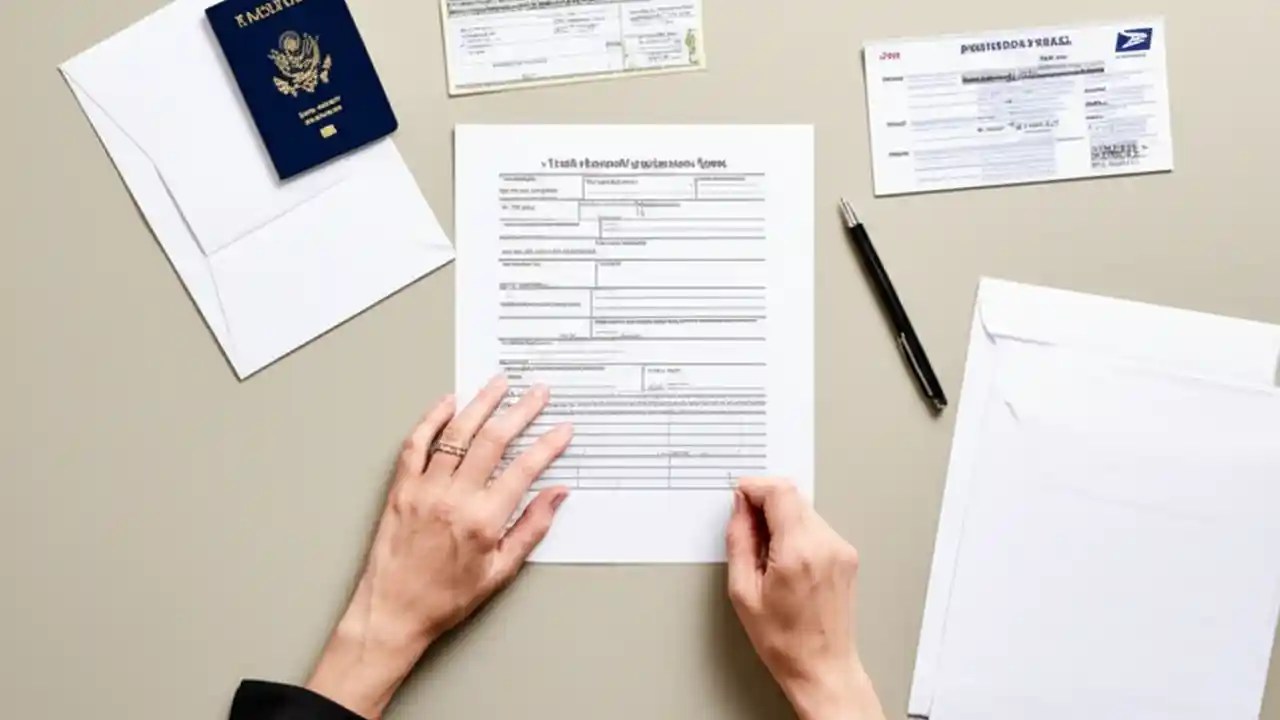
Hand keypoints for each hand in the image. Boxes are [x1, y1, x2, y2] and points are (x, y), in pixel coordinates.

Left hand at [305, 376, 571, 718]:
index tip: (562, 429)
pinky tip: (448, 403)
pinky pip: (417, 443)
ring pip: (457, 433)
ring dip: (481, 403)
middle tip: (537, 393)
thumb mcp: (499, 572)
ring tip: (498, 384)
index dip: (548, 444)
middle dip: (520, 411)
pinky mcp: (401, 488)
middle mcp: (453, 498)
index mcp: (482, 520)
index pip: (524, 469)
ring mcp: (424, 489)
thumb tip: (555, 496)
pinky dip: (432, 418)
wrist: (392, 612)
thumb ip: (530, 529)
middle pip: (494, 440)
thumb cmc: (444, 598)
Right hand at [726, 477, 884, 719]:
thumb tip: (740, 509)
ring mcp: (841, 550)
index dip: (754, 487)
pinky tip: (785, 560)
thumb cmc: (782, 640)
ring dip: (780, 518)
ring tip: (766, 555)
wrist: (823, 668)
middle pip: (793, 497)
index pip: (779, 492)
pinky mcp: (847, 556)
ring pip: (804, 510)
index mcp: (798, 553)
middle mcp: (825, 545)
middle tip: (747, 530)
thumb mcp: (743, 592)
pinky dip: (796, 532)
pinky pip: (816, 527)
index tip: (739, 495)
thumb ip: (739, 541)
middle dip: (765, 503)